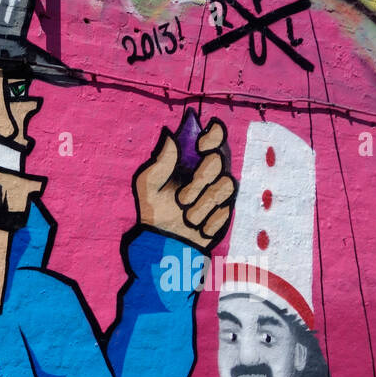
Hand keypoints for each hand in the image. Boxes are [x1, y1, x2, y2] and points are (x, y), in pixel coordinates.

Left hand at [134, 119, 234, 251]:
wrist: (162, 240)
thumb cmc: (154, 208)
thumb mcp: (149, 184)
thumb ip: (160, 162)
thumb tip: (170, 136)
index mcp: (193, 159)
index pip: (214, 135)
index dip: (213, 136)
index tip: (201, 146)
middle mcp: (211, 171)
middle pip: (219, 160)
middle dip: (200, 180)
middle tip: (182, 199)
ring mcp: (221, 190)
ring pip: (226, 185)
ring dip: (202, 206)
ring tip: (186, 217)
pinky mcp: (226, 210)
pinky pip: (225, 210)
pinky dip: (208, 221)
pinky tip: (197, 228)